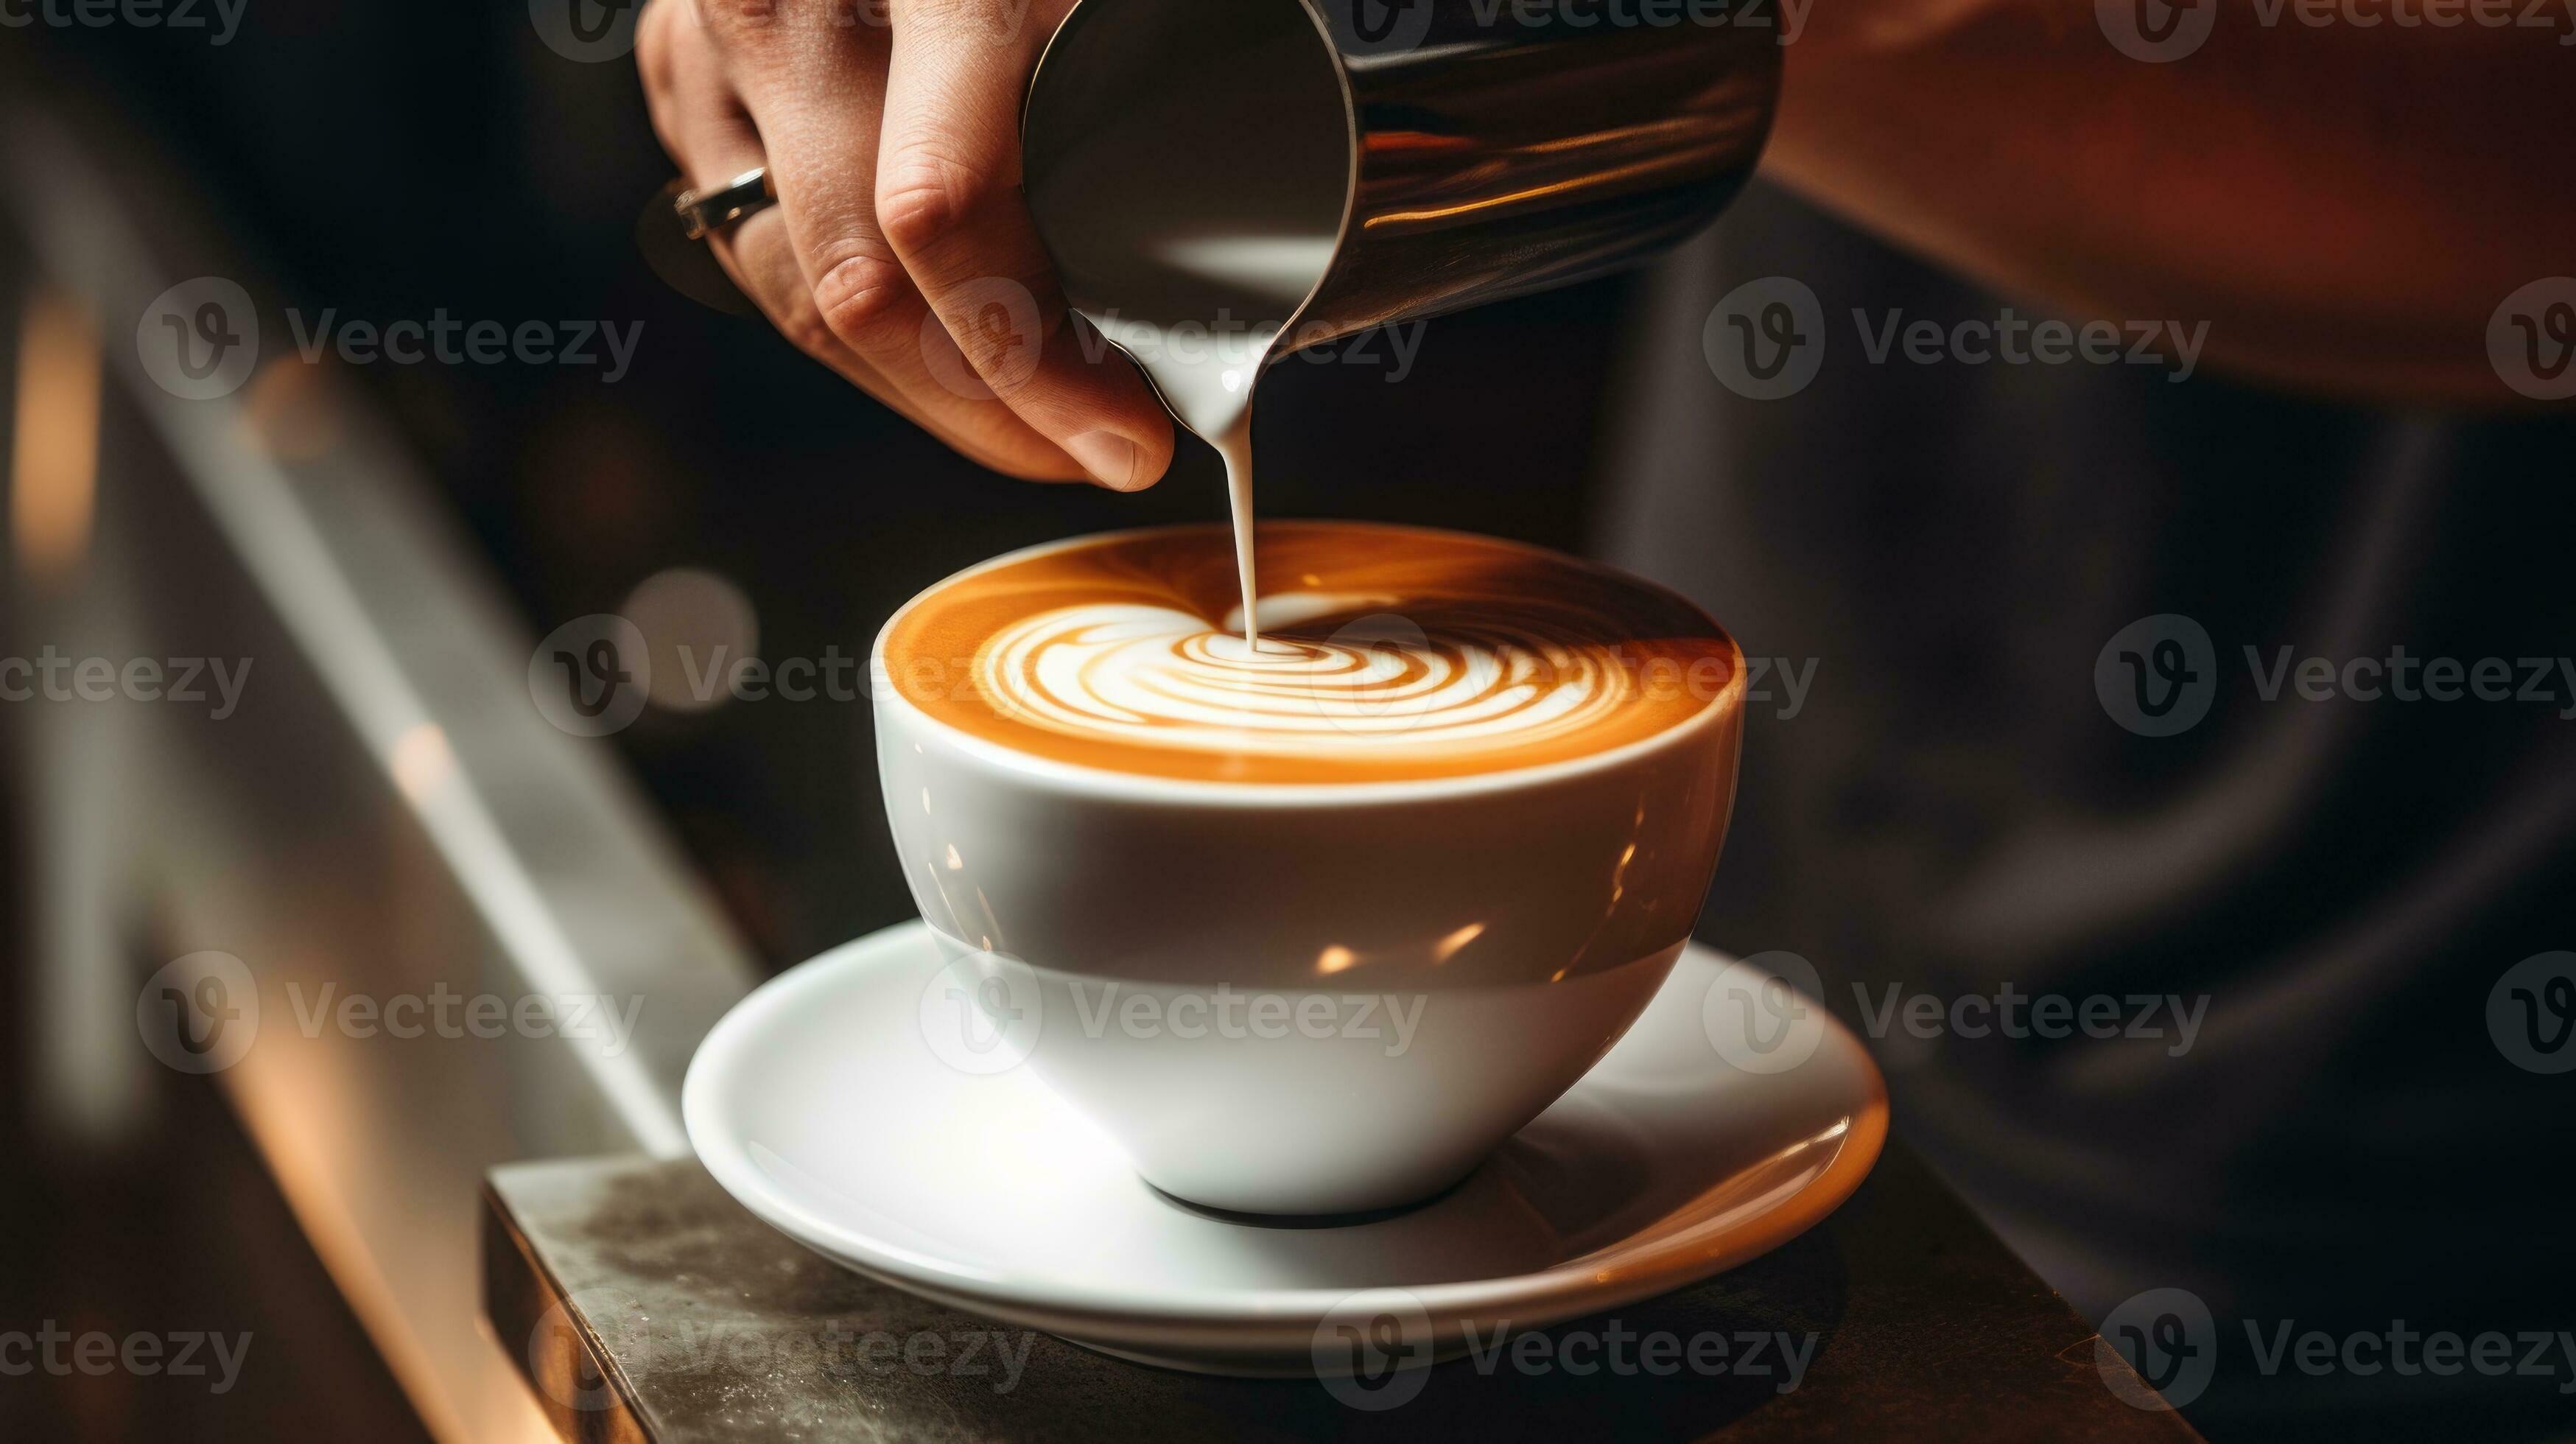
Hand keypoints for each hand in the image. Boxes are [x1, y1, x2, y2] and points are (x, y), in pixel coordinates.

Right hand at [638, 0, 1175, 487]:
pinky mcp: (684, 74)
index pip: (944, 212)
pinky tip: (945, 358)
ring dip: (923, 393)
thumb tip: (1239, 247)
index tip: (1127, 430)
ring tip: (1035, 428)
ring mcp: (716, 43)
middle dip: (989, 407)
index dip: (1037, 360)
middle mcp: (795, 6)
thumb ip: (1166, 58)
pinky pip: (759, 251)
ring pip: (799, 294)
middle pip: (862, 286)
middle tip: (1092, 449)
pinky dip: (860, 329)